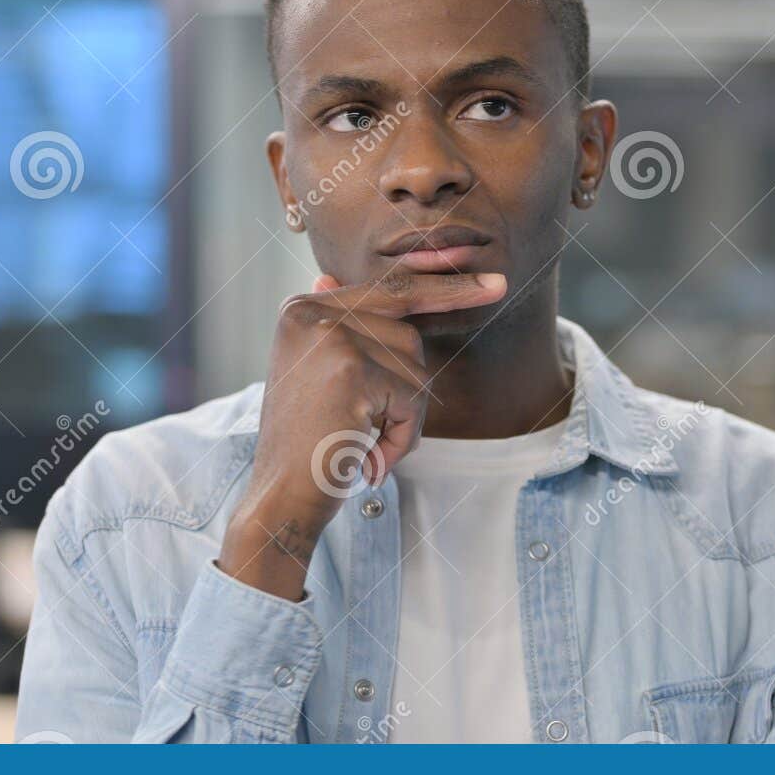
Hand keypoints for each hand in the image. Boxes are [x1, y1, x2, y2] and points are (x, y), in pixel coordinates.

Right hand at [217, 271, 506, 599]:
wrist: (280, 499)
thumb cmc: (310, 444)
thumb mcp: (319, 375)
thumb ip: (343, 329)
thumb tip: (330, 275)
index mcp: (302, 307)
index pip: (388, 287)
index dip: (444, 284)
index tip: (495, 280)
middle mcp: (310, 311)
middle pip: (407, 332)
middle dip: (410, 385)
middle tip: (411, 383)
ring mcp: (329, 336)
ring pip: (415, 365)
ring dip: (404, 415)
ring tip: (363, 441)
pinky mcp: (349, 369)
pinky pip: (412, 396)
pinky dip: (403, 433)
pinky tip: (370, 454)